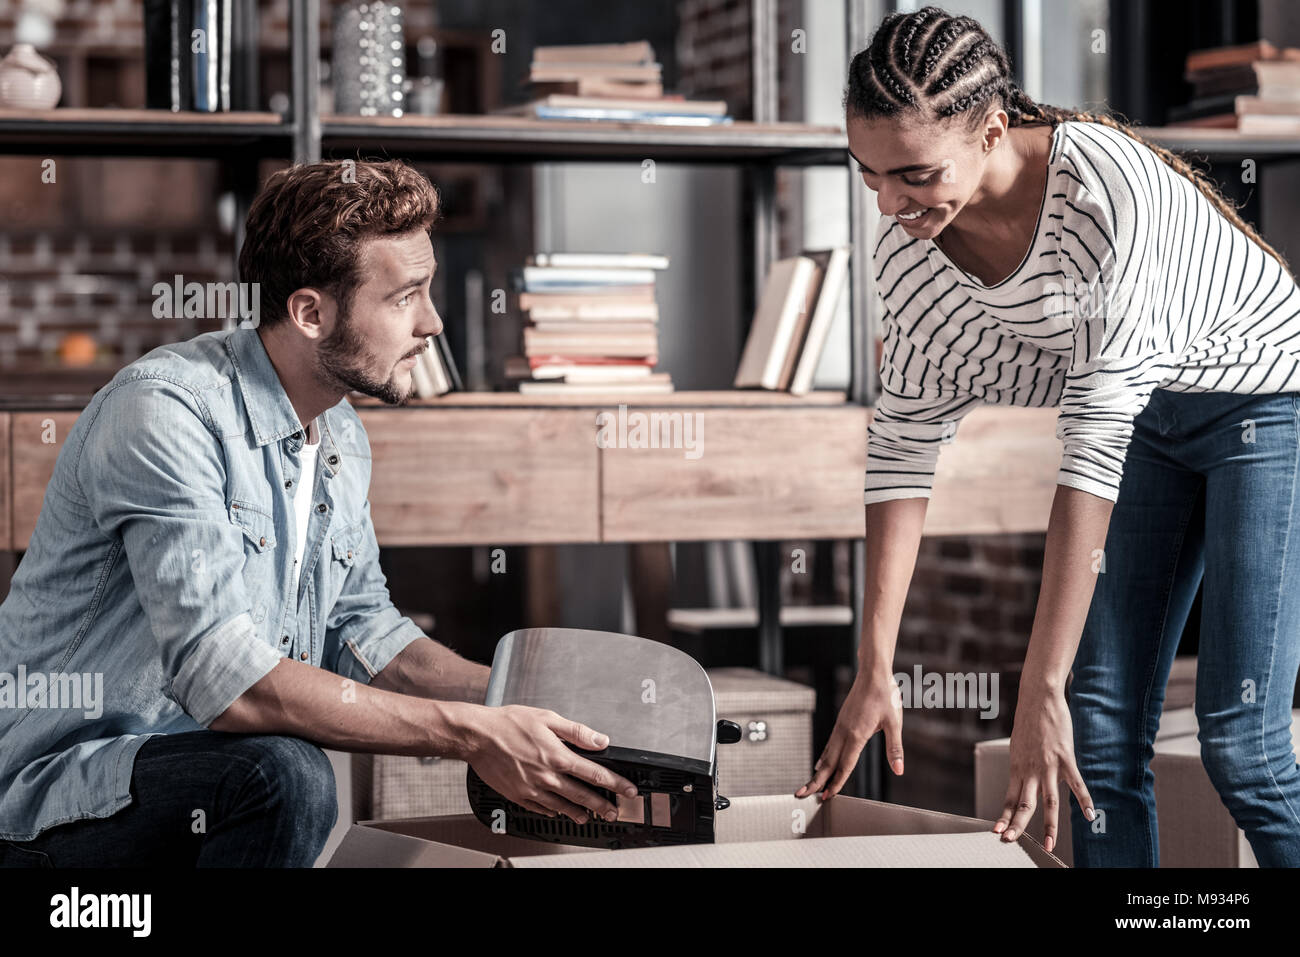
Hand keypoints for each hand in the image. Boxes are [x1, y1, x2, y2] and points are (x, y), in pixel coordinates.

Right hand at [463, 704, 638, 824]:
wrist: (478, 736)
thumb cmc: (509, 724)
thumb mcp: (548, 718)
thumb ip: (577, 732)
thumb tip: (600, 740)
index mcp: (558, 756)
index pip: (595, 773)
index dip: (615, 783)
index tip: (628, 789)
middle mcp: (547, 776)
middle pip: (582, 795)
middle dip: (602, 805)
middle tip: (614, 812)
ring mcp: (532, 789)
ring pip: (562, 806)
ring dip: (578, 812)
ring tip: (588, 817)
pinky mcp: (518, 795)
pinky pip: (539, 808)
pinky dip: (552, 811)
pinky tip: (556, 812)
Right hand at [795, 669, 903, 800]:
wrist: (873, 673)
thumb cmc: (885, 696)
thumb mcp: (894, 723)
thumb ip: (894, 749)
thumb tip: (899, 770)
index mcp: (856, 735)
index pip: (844, 766)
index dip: (836, 783)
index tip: (826, 797)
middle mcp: (844, 732)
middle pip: (828, 763)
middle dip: (816, 780)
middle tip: (802, 794)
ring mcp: (840, 726)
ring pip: (826, 753)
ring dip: (818, 770)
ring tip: (810, 783)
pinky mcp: (841, 721)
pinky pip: (829, 743)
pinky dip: (824, 757)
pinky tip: (822, 762)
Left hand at [995, 684, 1094, 853]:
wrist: (1038, 698)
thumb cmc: (1029, 720)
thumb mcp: (1019, 746)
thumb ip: (1024, 765)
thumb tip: (1026, 777)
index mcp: (1017, 767)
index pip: (1009, 798)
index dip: (1004, 816)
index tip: (998, 832)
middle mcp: (1030, 769)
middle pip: (1024, 804)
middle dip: (1018, 826)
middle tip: (1012, 843)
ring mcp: (1048, 765)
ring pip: (1048, 801)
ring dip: (1048, 824)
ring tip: (1049, 843)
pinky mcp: (1064, 757)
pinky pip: (1076, 783)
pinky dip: (1084, 800)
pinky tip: (1090, 815)